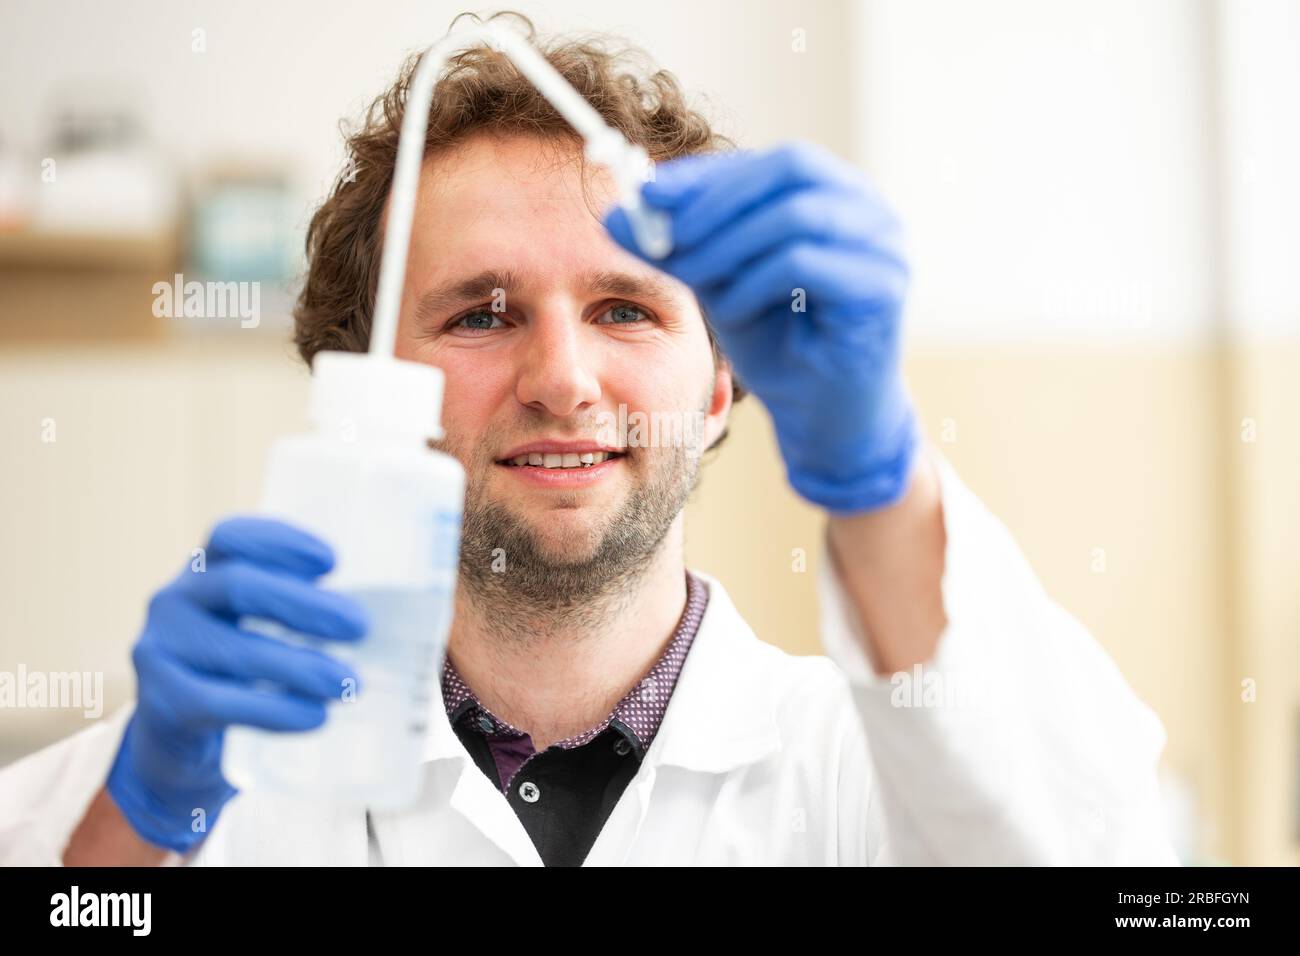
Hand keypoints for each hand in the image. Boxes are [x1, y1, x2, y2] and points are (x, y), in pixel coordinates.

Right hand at [106, 517, 367, 853]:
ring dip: (298, 665)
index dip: (279, 541)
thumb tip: (414, 610)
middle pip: (238, 586)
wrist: (179, 745)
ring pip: (234, 650)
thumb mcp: (262, 629)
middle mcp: (175, 600)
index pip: (231, 536)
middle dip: (304, 605)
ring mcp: (161, 651)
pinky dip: (274, 709)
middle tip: (360, 626)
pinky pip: (219, 703)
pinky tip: (314, 716)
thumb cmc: (244, 671)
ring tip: (349, 682)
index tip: (332, 561)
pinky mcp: (163, 704)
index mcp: (206, 570)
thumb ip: (308, 612)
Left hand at [605, 142, 917, 513]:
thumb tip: (616, 216)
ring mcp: (883, 247)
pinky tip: (730, 310)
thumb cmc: (780, 346)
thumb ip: (679, 246)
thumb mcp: (718, 285)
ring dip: (726, 243)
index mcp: (836, 195)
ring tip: (688, 273)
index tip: (649, 192)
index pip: (768, 163)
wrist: (822, 418)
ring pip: (794, 215)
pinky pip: (802, 263)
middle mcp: (869, 210)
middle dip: (716, 199)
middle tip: (664, 231)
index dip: (708, 174)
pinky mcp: (881, 288)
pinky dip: (752, 282)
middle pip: (790, 168)